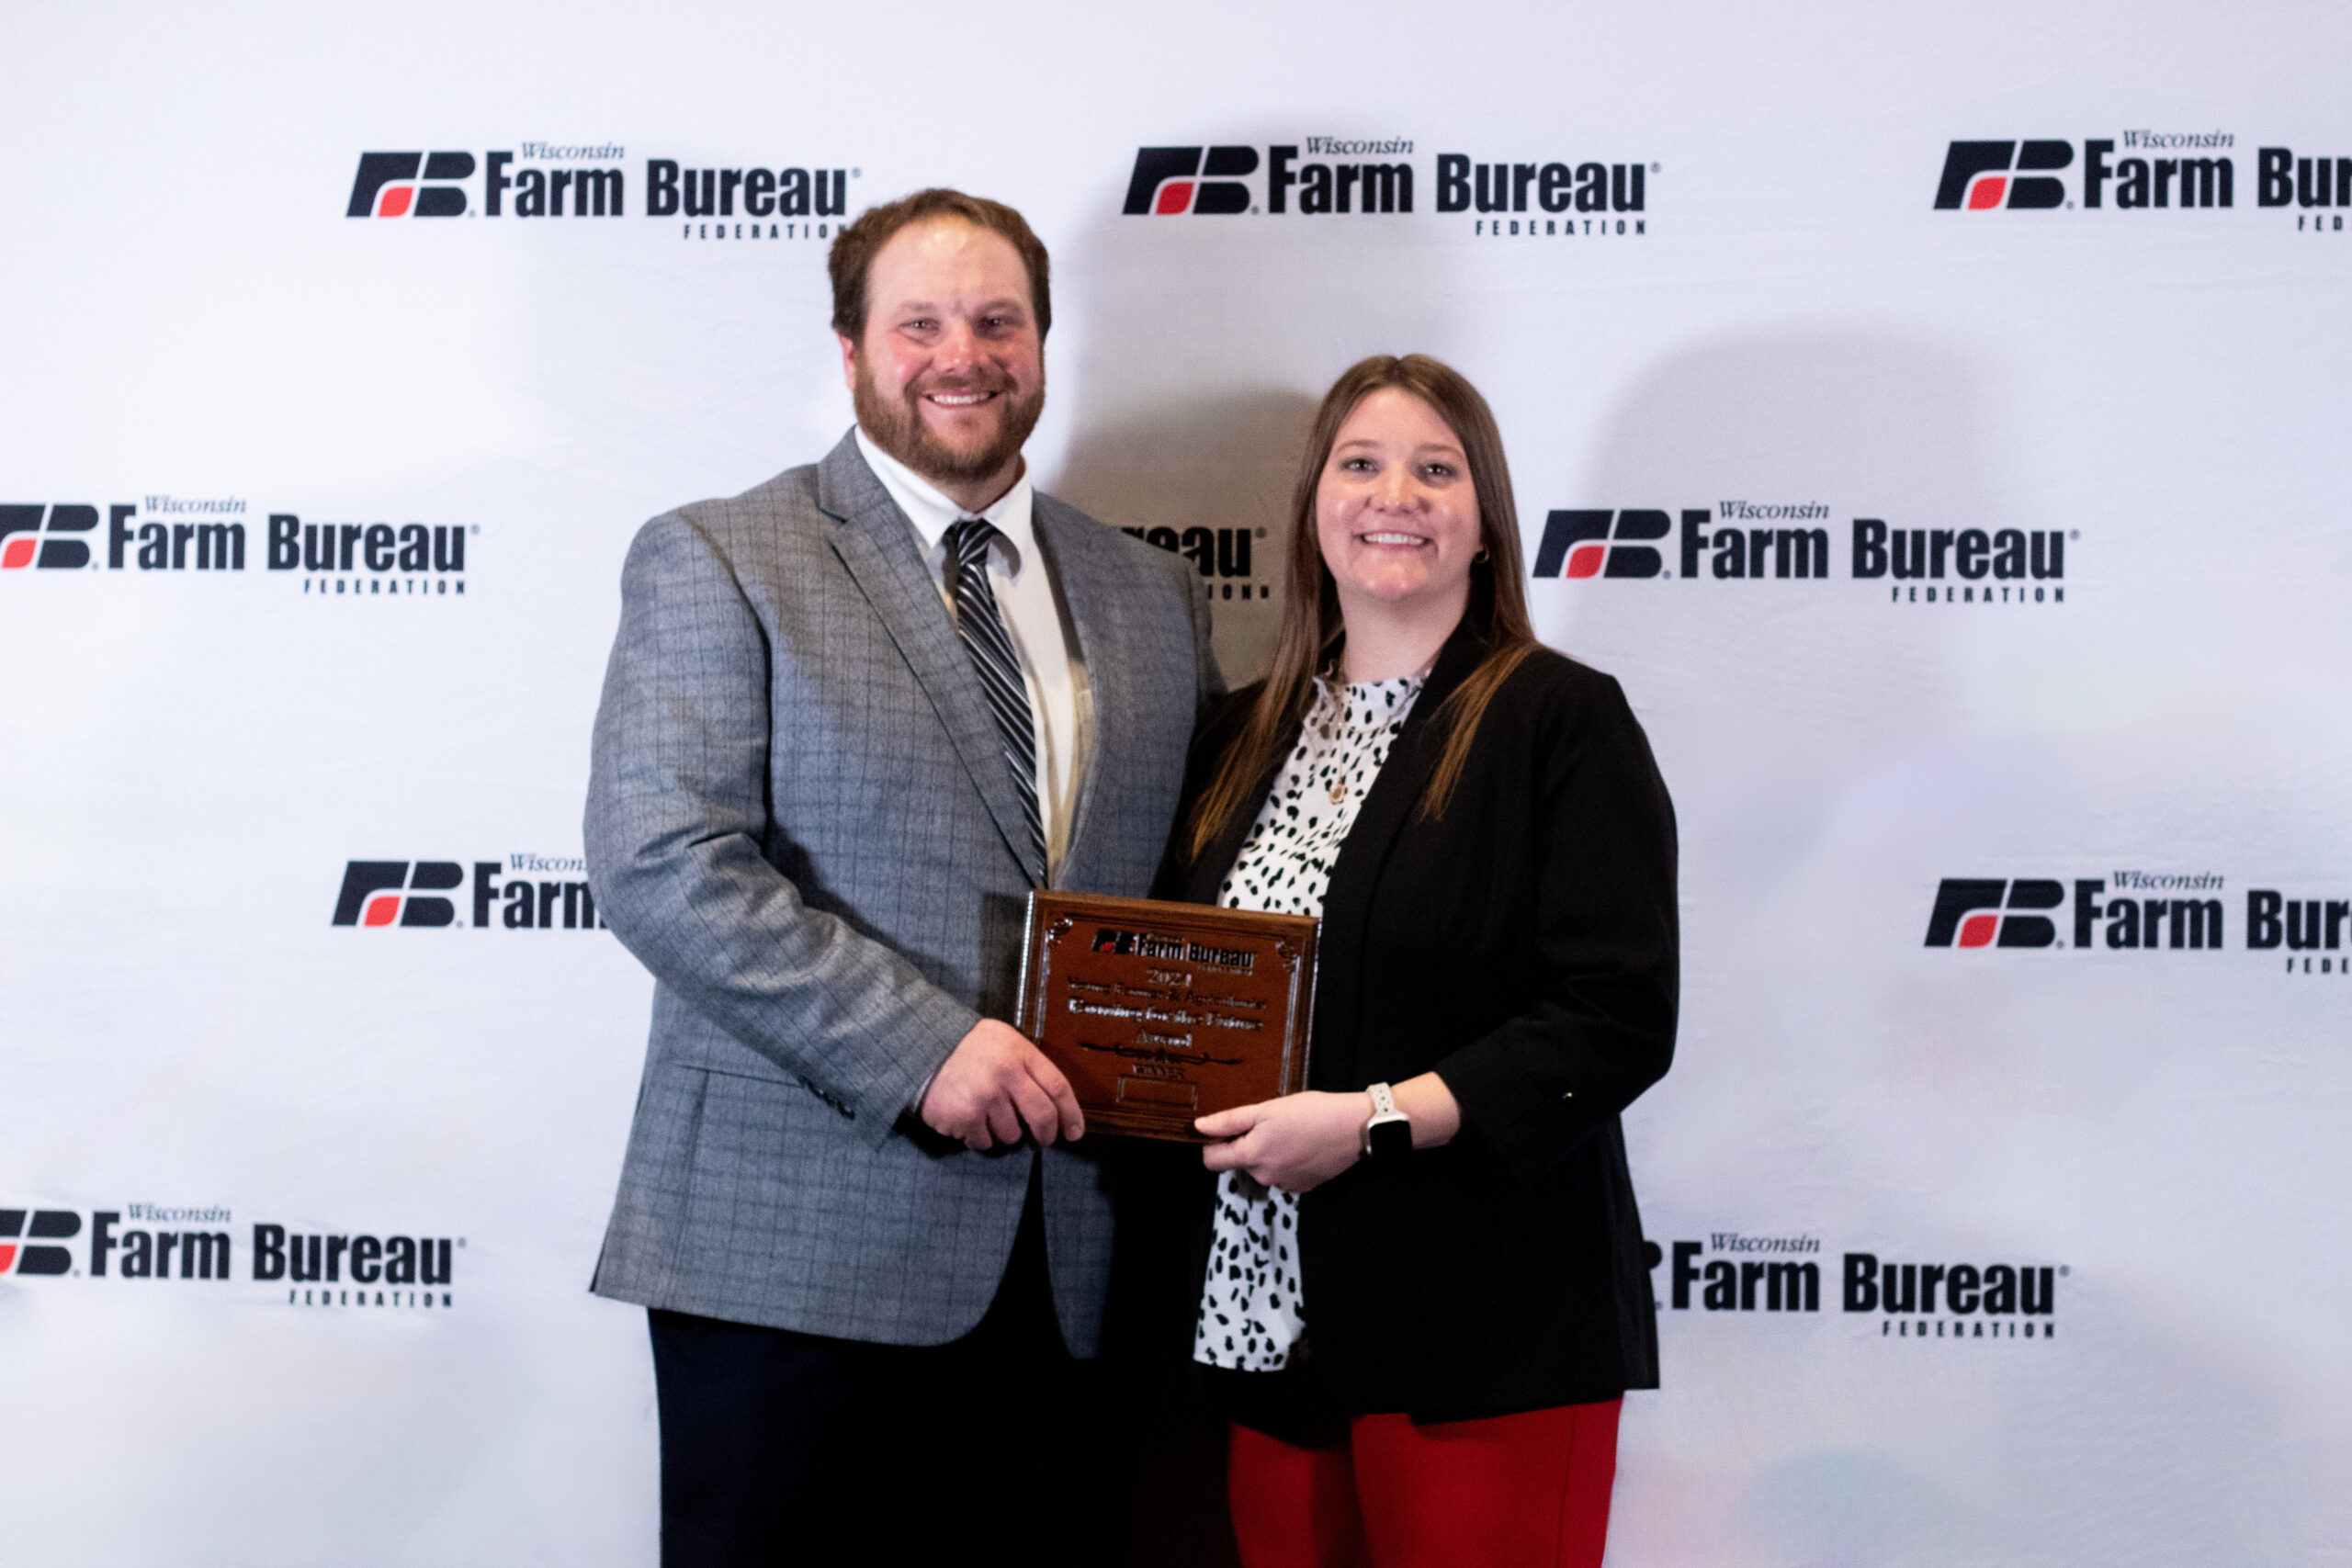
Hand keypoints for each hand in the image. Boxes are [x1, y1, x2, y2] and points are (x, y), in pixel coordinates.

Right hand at [919, 1020, 1084, 1150]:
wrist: (921, 1049)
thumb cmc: (969, 1050)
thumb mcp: (1004, 1042)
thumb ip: (1029, 1067)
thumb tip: (1057, 1110)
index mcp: (1019, 1052)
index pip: (1058, 1087)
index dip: (1071, 1114)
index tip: (1074, 1132)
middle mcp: (1005, 1073)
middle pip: (1042, 1116)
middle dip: (1046, 1135)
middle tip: (1042, 1141)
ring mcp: (984, 1097)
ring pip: (1013, 1135)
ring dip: (1006, 1133)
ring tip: (989, 1117)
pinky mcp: (963, 1118)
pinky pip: (985, 1143)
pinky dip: (981, 1138)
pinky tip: (971, 1121)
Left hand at [1196, 1091, 1367, 1193]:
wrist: (1355, 1128)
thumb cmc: (1311, 1112)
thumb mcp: (1267, 1109)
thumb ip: (1230, 1121)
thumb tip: (1198, 1127)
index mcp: (1251, 1156)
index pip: (1211, 1160)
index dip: (1212, 1143)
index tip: (1225, 1129)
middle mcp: (1265, 1177)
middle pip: (1239, 1163)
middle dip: (1246, 1144)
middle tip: (1268, 1122)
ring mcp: (1285, 1185)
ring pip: (1263, 1169)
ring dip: (1268, 1153)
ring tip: (1289, 1131)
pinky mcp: (1304, 1187)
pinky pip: (1284, 1175)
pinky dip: (1287, 1161)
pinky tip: (1303, 1144)